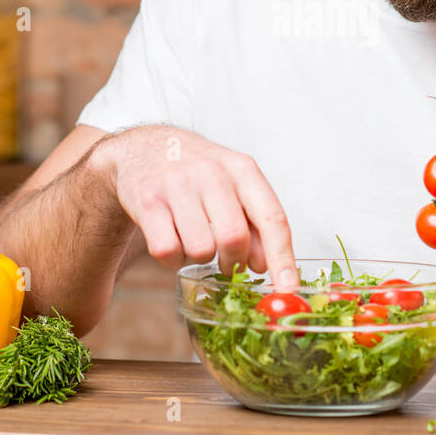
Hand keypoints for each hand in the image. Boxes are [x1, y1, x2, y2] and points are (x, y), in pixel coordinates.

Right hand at [101, 125, 299, 291]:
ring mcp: (176, 185)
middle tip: (229, 263)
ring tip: (194, 239)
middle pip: (235, 238)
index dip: (282, 258)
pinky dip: (173, 259)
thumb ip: (255, 223)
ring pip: (201, 250)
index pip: (271, 218)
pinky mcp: (147, 202)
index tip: (288, 288)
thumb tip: (266, 265)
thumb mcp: (234, 185)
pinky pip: (167, 251)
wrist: (147, 146)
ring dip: (200, 258)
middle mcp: (211, 173)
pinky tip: (173, 239)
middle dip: (234, 262)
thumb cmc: (199, 172)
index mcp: (242, 169)